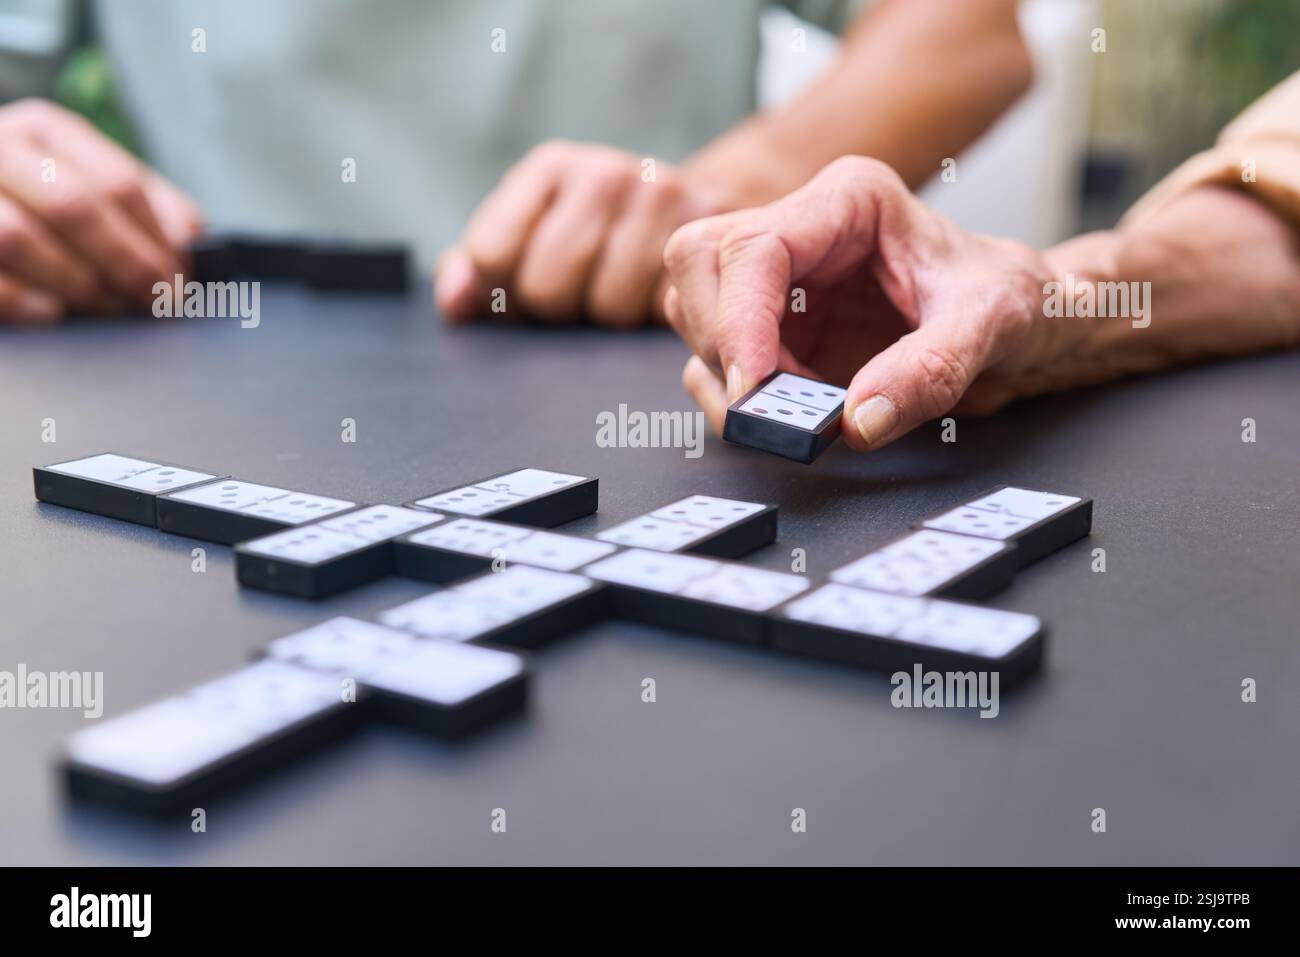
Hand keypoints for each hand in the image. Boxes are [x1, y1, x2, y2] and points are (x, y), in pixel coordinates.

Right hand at [0, 99, 203, 323]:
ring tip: (108, 307)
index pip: (119, 183)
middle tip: (155, 300)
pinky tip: (54, 313)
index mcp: (47, 131)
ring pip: (19, 238)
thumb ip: (151, 206)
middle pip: (74, 208)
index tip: (182, 278)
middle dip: (127, 263)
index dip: (158, 239)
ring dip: (77, 284)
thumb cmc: (43, 202)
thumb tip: (195, 241)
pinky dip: (25, 301)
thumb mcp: (94, 185)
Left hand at [436, 141, 726, 326]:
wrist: (703, 207)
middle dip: (557, 311)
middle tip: (582, 296)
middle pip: (545, 290)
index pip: (491, 256)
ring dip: (609, 324)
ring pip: (606, 312)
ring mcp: (663, 203)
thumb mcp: (534, 236)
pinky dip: (653, 321)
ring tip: (624, 294)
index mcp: (550, 167)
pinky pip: (658, 316)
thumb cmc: (600, 236)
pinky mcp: (707, 243)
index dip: (503, 292)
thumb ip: (479, 270)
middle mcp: (606, 174)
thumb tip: (455, 303)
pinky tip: (657, 299)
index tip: (526, 290)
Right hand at [662, 156, 1064, 451]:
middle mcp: (800, 230)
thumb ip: (930, 372)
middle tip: (772, 405)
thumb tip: (857, 421)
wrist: (1019, 323)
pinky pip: (715, 359)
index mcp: (848, 201)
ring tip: (798, 413)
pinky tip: (795, 413)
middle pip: (698, 266)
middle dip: (719, 343)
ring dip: (726, 376)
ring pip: (692, 311)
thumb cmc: (1007, 300)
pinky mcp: (770, 326)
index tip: (755, 390)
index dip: (736, 320)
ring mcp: (778, 279)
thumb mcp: (992, 327)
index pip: (753, 246)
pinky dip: (739, 398)